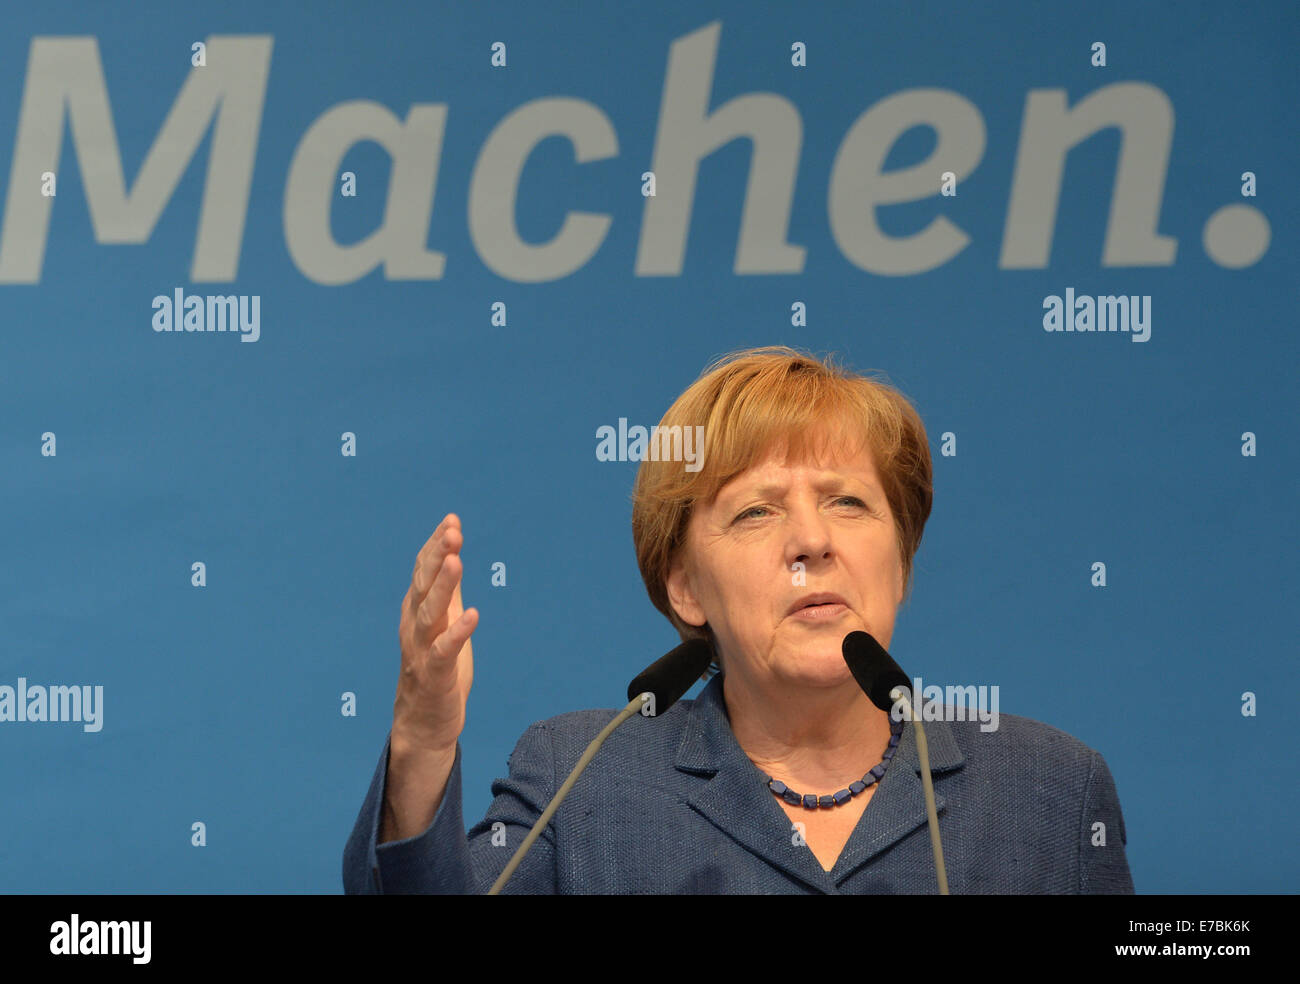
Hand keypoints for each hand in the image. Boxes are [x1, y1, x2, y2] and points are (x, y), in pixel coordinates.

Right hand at [391, 513, 477, 755]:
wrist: (423, 724)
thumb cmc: (437, 669)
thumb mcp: (443, 623)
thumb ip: (446, 591)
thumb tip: (453, 553)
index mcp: (416, 612)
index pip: (422, 572)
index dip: (435, 546)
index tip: (451, 519)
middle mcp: (414, 627)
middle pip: (422, 586)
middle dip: (437, 557)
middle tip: (452, 531)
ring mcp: (421, 651)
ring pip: (429, 614)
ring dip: (442, 587)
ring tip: (457, 561)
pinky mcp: (434, 676)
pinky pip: (443, 651)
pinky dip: (457, 633)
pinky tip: (472, 615)